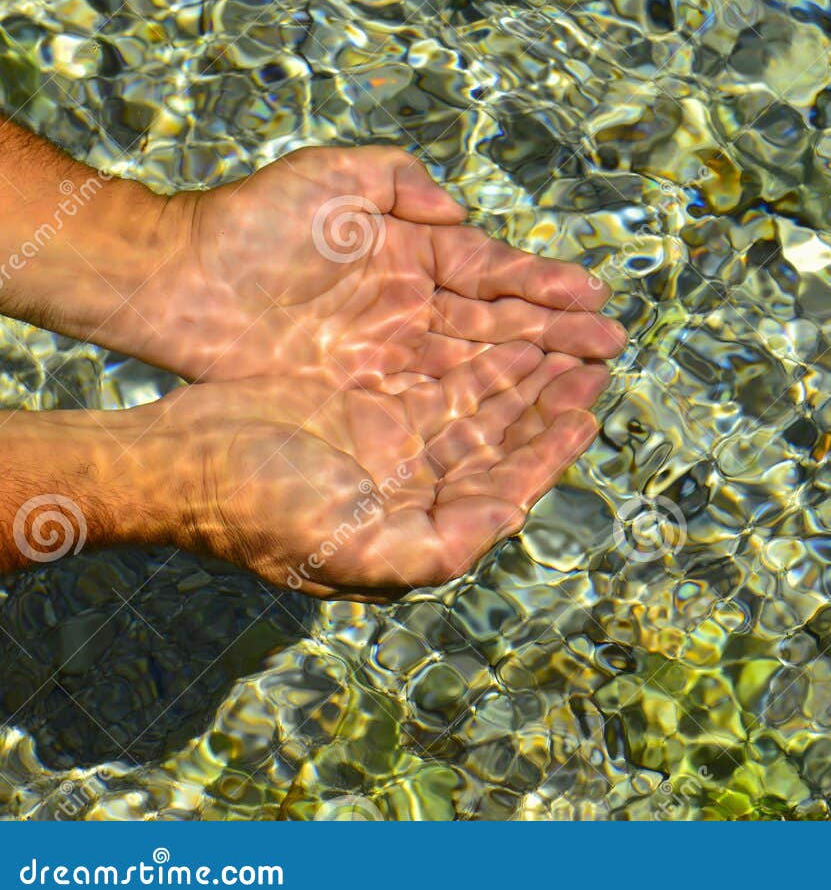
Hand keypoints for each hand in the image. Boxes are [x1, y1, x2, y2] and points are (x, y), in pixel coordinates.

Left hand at [130, 146, 625, 389]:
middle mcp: (412, 307)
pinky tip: (527, 416)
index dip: (542, 285)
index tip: (591, 296)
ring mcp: (394, 355)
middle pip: (500, 324)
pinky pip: (442, 405)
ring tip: (589, 381)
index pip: (492, 272)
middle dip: (559, 334)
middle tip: (611, 345)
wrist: (180, 287)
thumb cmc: (249, 225)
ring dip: (537, 373)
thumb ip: (396, 178)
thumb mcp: (327, 177)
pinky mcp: (370, 397)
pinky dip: (488, 411)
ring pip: (482, 366)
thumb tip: (456, 211)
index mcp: (411, 254)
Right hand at [158, 341, 607, 599]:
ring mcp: (393, 449)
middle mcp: (415, 494)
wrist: (178, 462)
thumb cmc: (261, 511)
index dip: (547, 457)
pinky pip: (440, 385)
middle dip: (548, 409)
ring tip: (567, 349)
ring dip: (522, 383)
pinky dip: (477, 366)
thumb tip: (511, 519)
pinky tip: (510, 342)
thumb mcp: (357, 547)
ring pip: (478, 412)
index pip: (503, 491)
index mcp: (419, 533)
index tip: (586, 420)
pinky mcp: (370, 409)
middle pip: (501, 447)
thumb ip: (443, 545)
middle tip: (594, 367)